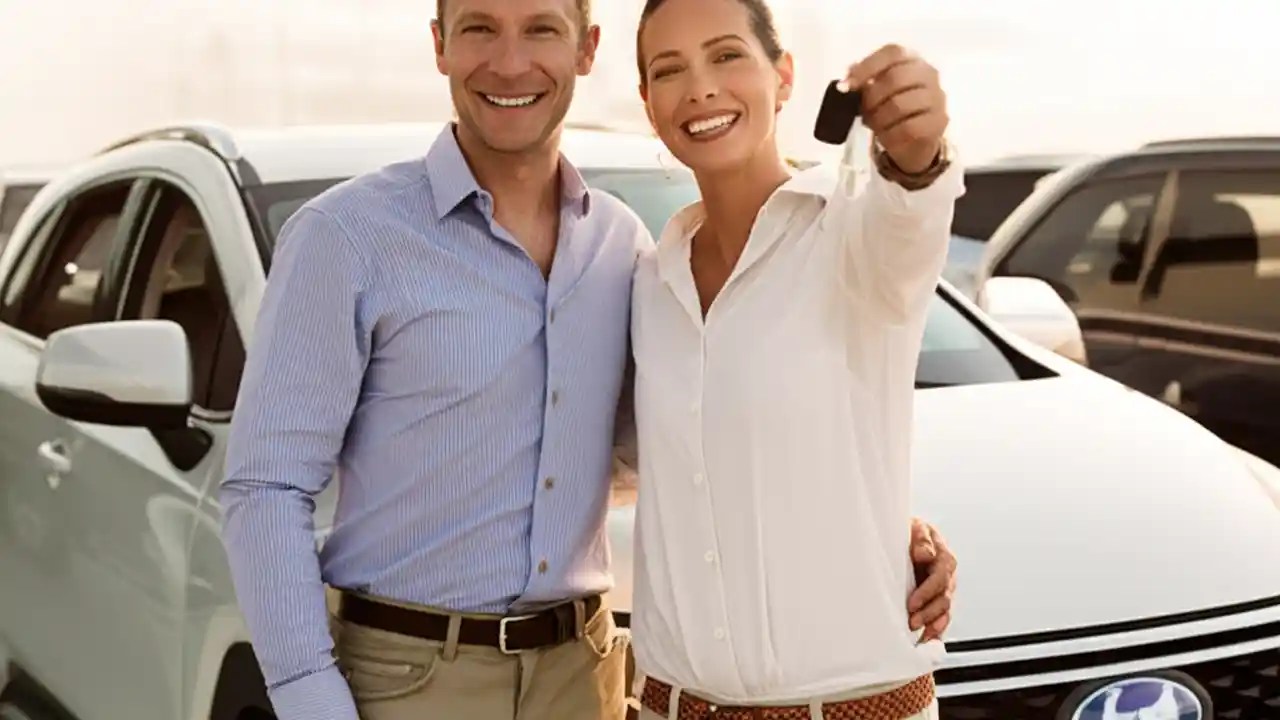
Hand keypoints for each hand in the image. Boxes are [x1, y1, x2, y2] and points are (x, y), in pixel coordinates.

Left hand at [844, 45, 947, 173]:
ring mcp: (936, 97)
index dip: (867, 67)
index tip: (846, 86)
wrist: (915, 139)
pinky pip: (909, 128)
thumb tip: (845, 82)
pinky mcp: (939, 122)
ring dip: (879, 119)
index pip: (892, 53)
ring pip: (901, 105)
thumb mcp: (875, 92)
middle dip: (871, 98)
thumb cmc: (892, 110)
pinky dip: (890, 135)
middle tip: (862, 112)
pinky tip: (885, 137)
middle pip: (896, 78)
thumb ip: (861, 82)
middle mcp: (928, 74)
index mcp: (911, 59)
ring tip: (873, 125)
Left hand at [907, 517, 956, 642]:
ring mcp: (944, 590)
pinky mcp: (937, 600)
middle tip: (912, 622)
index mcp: (944, 557)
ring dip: (932, 624)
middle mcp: (948, 576)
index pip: (940, 578)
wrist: (908, 536)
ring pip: (945, 611)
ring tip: (919, 635)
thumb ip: (921, 539)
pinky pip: (941, 619)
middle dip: (928, 613)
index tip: (912, 603)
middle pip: (944, 598)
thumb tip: (926, 554)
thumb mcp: (915, 527)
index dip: (926, 593)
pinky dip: (936, 631)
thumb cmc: (910, 531)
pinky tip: (928, 641)